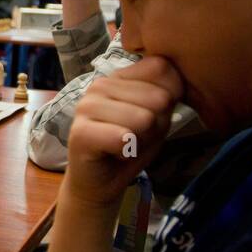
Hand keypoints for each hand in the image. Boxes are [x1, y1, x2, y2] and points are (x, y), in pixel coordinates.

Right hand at [64, 56, 183, 205]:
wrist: (100, 183)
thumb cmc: (130, 147)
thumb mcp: (158, 117)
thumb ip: (167, 95)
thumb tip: (169, 88)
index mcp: (119, 76)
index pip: (162, 67)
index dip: (171, 96)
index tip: (152, 115)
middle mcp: (100, 84)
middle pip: (159, 97)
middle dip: (157, 125)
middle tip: (136, 136)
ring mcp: (86, 106)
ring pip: (144, 118)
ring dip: (143, 140)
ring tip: (125, 145)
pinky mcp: (80, 132)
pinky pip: (124, 137)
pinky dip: (128, 152)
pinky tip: (115, 154)